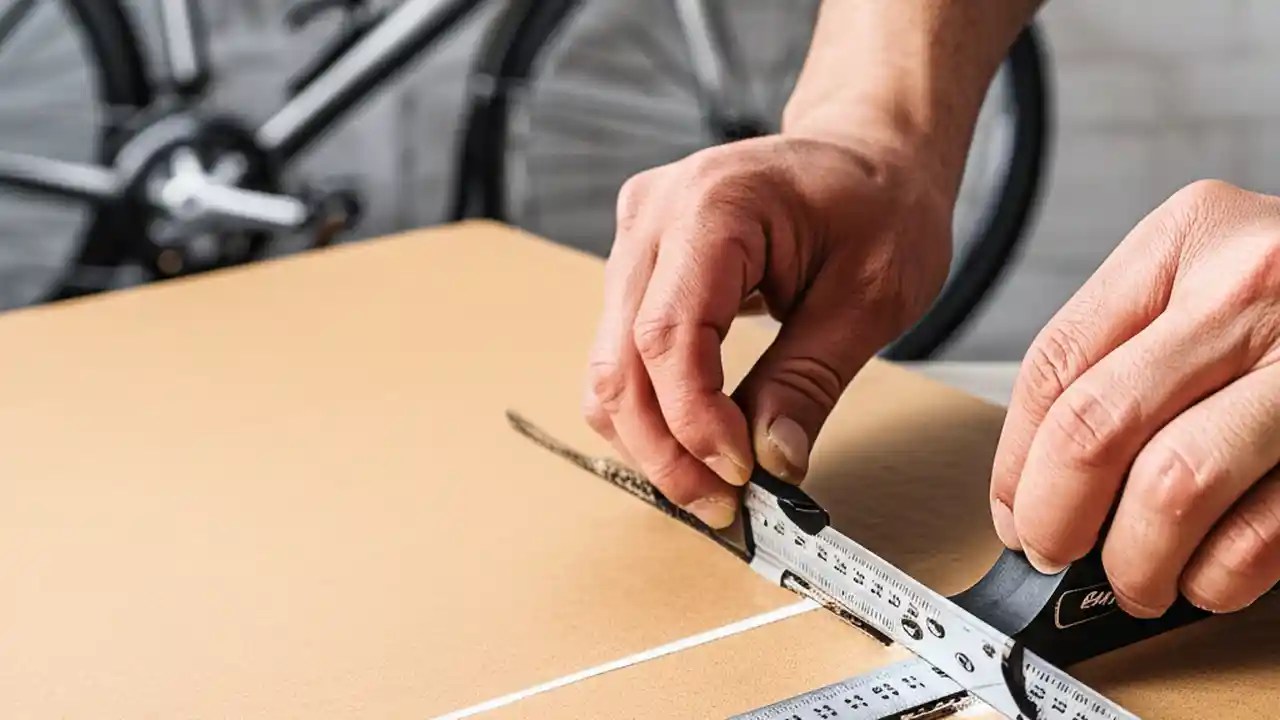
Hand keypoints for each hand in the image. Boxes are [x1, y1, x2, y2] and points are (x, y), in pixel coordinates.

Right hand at [583, 134, 952, 527]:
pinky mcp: (639, 265)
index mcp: (714, 203)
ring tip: (710, 486)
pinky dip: (652, 409)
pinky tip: (695, 444)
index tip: (739, 474)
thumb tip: (771, 463)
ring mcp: (637, 237)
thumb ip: (810, 379)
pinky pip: (622, 352)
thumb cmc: (879, 203)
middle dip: (664, 449)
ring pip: (609, 366)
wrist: (866, 152)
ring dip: (651, 439)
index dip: (694, 419)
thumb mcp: (871, 295)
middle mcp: (653, 215)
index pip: (668, 333)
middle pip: (619, 359)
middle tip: (719, 507)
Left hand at [992, 180, 1279, 616]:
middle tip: (1052, 554)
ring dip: (1135, 562)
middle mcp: (1250, 285)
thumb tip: (1039, 481)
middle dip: (1055, 517)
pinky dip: (1217, 576)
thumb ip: (1130, 351)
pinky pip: (1262, 532)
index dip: (1017, 461)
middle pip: (1096, 427)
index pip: (1055, 365)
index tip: (1015, 511)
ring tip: (1133, 580)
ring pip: (1173, 487)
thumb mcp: (1208, 275)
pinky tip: (1208, 573)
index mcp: (1187, 239)